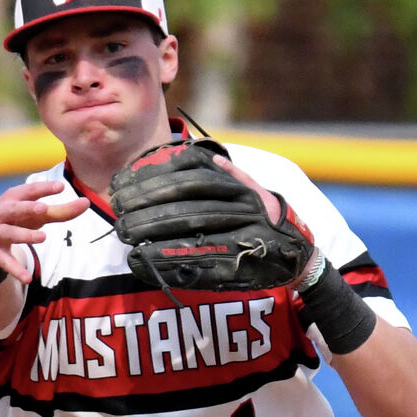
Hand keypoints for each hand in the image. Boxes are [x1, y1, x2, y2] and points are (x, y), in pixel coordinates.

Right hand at [0, 179, 88, 281]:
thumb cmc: (15, 219)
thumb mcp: (34, 214)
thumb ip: (60, 210)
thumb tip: (86, 203)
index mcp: (13, 199)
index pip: (29, 191)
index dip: (43, 189)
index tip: (61, 187)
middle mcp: (1, 213)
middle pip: (15, 209)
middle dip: (28, 208)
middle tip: (44, 209)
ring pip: (10, 233)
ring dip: (25, 235)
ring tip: (43, 237)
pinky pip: (6, 262)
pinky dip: (15, 270)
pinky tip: (27, 279)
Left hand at [108, 140, 315, 292]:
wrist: (297, 257)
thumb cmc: (262, 221)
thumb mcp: (249, 189)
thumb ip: (225, 172)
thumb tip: (200, 152)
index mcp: (238, 186)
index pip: (189, 176)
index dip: (152, 180)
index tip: (122, 186)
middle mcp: (243, 207)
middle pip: (187, 203)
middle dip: (147, 208)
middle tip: (118, 214)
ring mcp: (243, 236)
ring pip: (192, 230)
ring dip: (154, 232)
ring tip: (126, 235)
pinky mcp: (238, 264)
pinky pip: (198, 262)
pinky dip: (169, 261)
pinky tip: (144, 260)